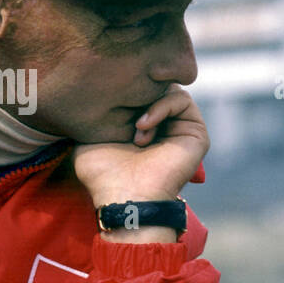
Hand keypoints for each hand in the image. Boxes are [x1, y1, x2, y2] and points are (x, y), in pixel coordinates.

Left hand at [73, 84, 209, 210]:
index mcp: (142, 126)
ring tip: (134, 129)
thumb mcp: (87, 137)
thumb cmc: (102, 174)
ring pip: (168, 89)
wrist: (123, 196)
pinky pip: (182, 99)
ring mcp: (181, 128)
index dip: (123, 90)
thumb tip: (96, 92)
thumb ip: (95, 114)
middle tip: (121, 115)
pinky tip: (143, 126)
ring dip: (147, 104)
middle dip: (136, 94)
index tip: (107, 105)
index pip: (138, 90)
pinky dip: (161, 106)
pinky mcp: (196, 132)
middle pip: (154, 86)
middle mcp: (164, 126)